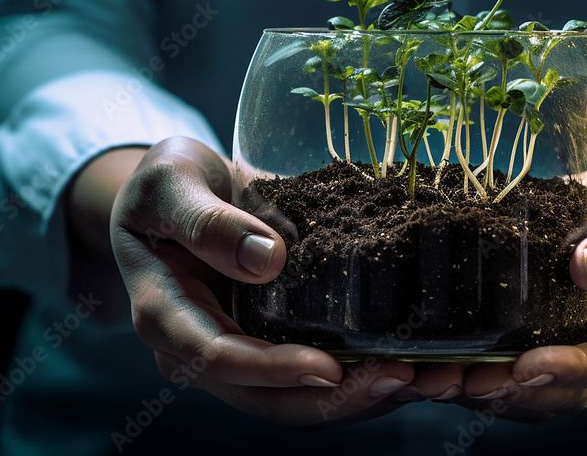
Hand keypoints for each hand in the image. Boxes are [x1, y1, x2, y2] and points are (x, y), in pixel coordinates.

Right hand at [76, 136, 414, 426]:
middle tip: (403, 378)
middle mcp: (197, 351)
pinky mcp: (269, 345)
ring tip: (423, 379)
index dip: (275, 369)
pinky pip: (313, 379)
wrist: (171, 195)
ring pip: (296, 401)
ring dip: (359, 400)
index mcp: (164, 315)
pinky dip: (360, 380)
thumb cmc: (163, 187)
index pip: (219, 358)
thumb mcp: (169, 185)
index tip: (331, 367)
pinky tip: (410, 366)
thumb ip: (208, 221)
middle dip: (336, 400)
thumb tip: (266, 259)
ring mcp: (236, 354)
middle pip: (267, 398)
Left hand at [412, 145, 586, 418]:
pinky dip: (475, 363)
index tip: (526, 366)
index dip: (574, 370)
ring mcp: (586, 343)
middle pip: (568, 392)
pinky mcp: (554, 328)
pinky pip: (516, 360)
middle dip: (509, 392)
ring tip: (427, 379)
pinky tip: (430, 355)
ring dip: (481, 388)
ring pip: (535, 387)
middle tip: (454, 383)